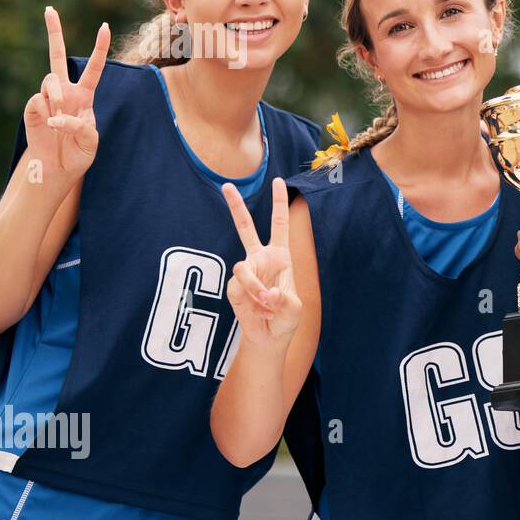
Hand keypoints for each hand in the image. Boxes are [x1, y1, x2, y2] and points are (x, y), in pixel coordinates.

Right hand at [22, 7, 108, 183]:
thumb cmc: (78, 154)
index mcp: (85, 95)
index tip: (104, 26)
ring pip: (50, 80)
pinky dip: (47, 114)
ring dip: (57, 99)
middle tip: (49, 9)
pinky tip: (49, 126)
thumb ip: (82, 127)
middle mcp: (65, 91)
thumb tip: (59, 115)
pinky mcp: (32, 107)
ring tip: (58, 120)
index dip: (99, 48)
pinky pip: (39, 100)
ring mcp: (47, 97)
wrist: (57, 168)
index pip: (93, 68)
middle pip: (58, 56)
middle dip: (53, 32)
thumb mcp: (90, 142)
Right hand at [222, 178, 301, 345]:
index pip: (279, 224)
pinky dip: (253, 299)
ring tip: (268, 303)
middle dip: (236, 206)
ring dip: (257, 288)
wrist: (268, 337)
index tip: (280, 181)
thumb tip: (268, 292)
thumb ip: (284, 298)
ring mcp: (245, 272)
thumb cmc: (285, 319)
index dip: (279, 204)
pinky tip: (259, 310)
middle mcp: (260, 259)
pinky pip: (240, 286)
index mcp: (280, 256)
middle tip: (226, 184)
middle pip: (245, 227)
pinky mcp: (233, 286)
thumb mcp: (294, 308)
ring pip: (244, 268)